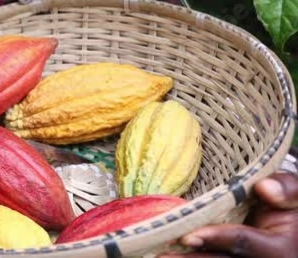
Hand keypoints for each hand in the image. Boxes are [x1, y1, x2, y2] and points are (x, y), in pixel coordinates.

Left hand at [159, 172, 297, 257]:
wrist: (291, 225)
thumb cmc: (287, 205)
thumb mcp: (294, 195)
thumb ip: (286, 188)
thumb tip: (265, 187)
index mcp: (279, 248)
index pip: (242, 242)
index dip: (216, 238)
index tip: (188, 237)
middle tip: (160, 256)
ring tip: (156, 256)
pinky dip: (190, 257)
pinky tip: (166, 254)